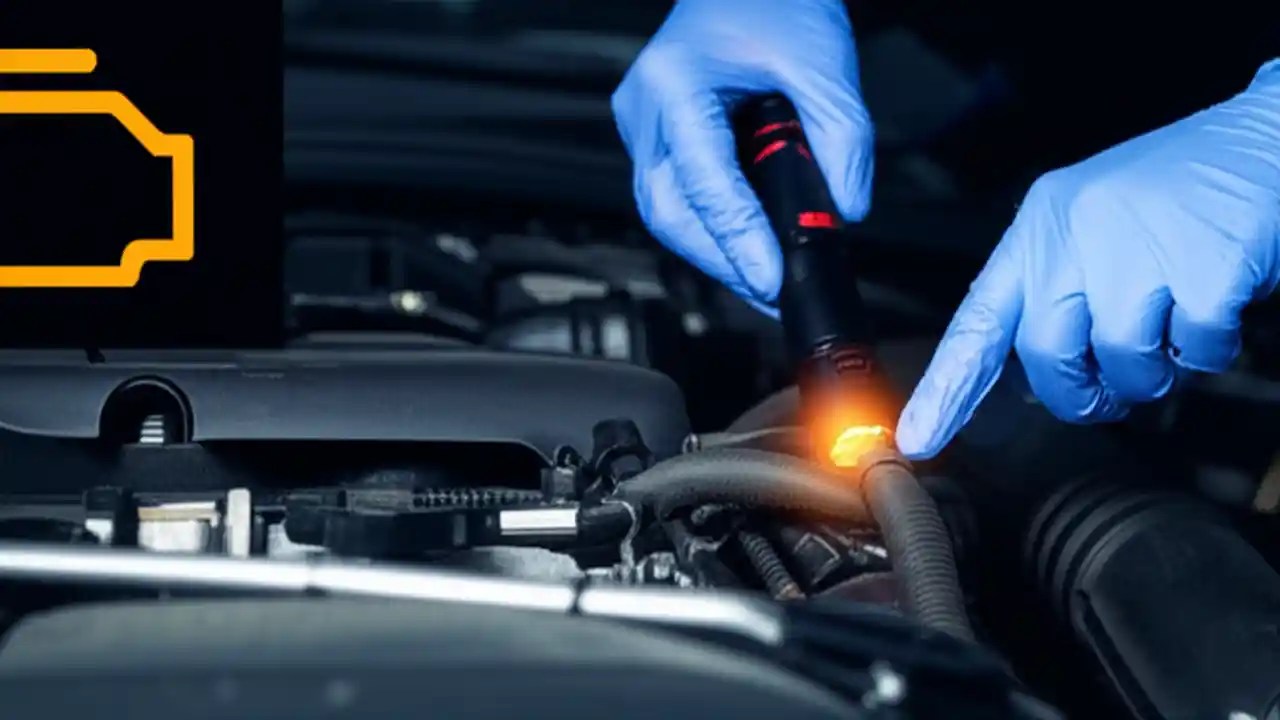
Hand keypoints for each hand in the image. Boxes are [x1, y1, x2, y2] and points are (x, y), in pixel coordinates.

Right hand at [611, 0, 873, 310]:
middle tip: (773, 291)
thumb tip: (843, 213)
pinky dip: (713, 229)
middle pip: (670, 213)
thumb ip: (842, 141)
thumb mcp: (825, 66)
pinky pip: (675, 198)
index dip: (739, 240)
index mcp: (674, 84)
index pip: (705, 183)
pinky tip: (748, 248)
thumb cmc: (776, 3)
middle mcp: (645, 110)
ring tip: (766, 278)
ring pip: (667, 214)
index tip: (772, 279)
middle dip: (723, 260)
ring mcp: (642, 126)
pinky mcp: (655, 139)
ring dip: (717, 253)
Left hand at [897, 60, 1279, 459]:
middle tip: (1112, 391)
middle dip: (1082, 391)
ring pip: (1121, 359)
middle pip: (1046, 354)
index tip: (917, 438)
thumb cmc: (1183, 191)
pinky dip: (1211, 348)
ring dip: (1154, 370)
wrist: (1268, 136)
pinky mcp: (1204, 262)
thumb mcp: (1095, 224)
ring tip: (1175, 331)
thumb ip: (1059, 291)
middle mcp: (1076, 229)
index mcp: (1041, 223)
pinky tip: (1219, 306)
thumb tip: (1039, 379)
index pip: (978, 318)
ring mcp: (1139, 242)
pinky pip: (1194, 350)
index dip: (946, 385)